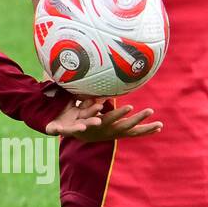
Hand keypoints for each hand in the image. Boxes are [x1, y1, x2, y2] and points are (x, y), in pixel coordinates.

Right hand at [46, 95, 162, 140]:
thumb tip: (48, 73)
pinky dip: (146, 130)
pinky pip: (134, 133)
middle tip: (148, 110)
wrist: (76, 133)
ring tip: (158, 122)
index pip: (104, 119)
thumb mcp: (65, 105)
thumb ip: (61, 91)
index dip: (114, 114)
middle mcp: (105, 130)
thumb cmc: (70, 117)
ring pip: (131, 131)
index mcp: (94, 124)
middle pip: (122, 125)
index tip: (127, 107)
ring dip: (144, 126)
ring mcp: (113, 133)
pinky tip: (160, 126)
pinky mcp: (119, 134)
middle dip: (135, 119)